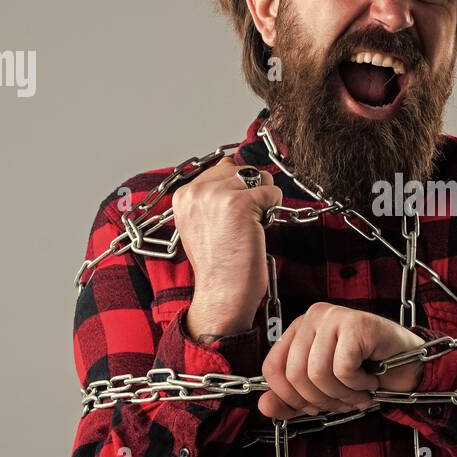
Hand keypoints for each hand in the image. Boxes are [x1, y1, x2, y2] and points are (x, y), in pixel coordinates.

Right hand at [170, 157, 282, 333]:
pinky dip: (273, 210)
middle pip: (242, 170)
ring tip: (247, 228)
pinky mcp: (238, 203)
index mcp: (183, 195)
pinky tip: (257, 231)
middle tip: (240, 226)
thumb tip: (231, 162)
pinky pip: (272, 191)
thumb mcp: (203, 223)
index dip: (236, 192)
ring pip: (259, 178)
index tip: (230, 219)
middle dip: (251, 193)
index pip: (223, 169)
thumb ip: (212, 194)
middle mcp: (195, 191)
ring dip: (263, 202)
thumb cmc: (219, 265)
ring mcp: (215, 195)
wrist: (222, 294)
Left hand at [258, 303, 425, 419]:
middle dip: (321, 400)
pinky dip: (359, 386)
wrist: (410, 365)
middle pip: (294, 374)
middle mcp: (313, 317)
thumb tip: (264, 407)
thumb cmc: (367, 374)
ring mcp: (334, 317)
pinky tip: (370, 381)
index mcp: (299, 330)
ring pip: (318, 374)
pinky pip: (343, 369)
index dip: (290, 396)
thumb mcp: (323, 392)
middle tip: (343, 402)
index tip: (314, 406)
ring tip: (359, 394)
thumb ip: (292, 400)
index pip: (272, 367)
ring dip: (342, 395)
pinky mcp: (357, 323)